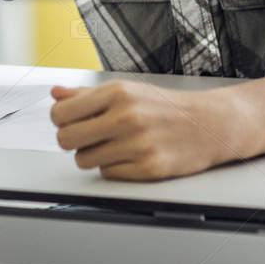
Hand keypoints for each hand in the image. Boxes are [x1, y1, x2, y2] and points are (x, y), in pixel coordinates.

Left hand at [50, 81, 240, 180]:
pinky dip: (113, 167)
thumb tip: (55, 94)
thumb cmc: (164, 106)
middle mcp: (126, 116)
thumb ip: (87, 94)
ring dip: (92, 155)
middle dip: (72, 141)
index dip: (61, 121)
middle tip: (86, 137)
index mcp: (117, 92)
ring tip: (112, 145)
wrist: (209, 124)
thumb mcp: (126, 90)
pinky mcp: (149, 168)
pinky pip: (107, 174)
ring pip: (84, 160)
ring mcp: (138, 144)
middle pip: (66, 140)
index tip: (70, 122)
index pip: (61, 114)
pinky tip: (129, 156)